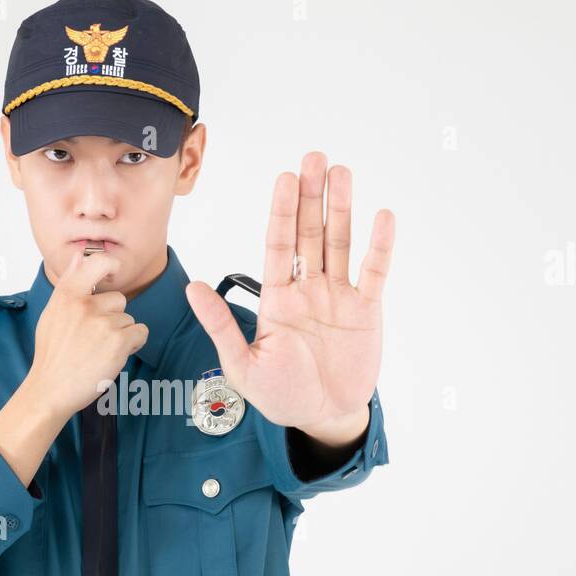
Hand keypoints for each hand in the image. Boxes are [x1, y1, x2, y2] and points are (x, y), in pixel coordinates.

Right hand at [26, 250, 149, 417]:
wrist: (51, 389)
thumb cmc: (52, 353)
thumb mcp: (53, 313)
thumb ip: (69, 282)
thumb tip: (80, 255)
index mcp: (67, 295)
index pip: (98, 262)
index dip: (111, 266)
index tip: (112, 275)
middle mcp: (85, 305)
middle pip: (119, 299)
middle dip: (113, 317)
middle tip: (94, 338)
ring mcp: (102, 323)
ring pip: (128, 320)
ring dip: (121, 335)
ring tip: (100, 350)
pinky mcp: (118, 342)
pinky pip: (140, 333)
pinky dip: (132, 345)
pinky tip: (113, 355)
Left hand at [184, 152, 394, 444]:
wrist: (322, 418)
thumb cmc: (280, 395)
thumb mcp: (242, 364)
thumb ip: (221, 325)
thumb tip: (193, 288)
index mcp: (277, 298)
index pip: (277, 244)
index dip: (281, 211)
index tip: (284, 179)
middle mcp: (307, 289)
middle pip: (309, 234)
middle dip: (311, 197)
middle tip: (314, 158)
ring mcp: (338, 296)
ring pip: (340, 243)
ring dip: (341, 208)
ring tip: (342, 173)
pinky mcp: (366, 310)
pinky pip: (374, 272)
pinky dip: (379, 246)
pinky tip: (382, 217)